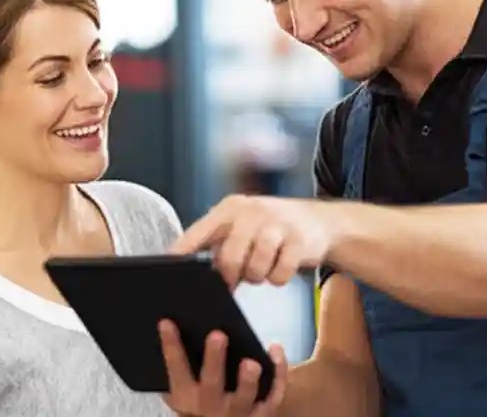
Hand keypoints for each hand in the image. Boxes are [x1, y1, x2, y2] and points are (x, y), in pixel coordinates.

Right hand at [160, 320, 287, 416]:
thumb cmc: (200, 408)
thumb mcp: (185, 393)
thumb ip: (181, 369)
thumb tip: (181, 326)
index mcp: (188, 397)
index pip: (176, 369)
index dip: (171, 346)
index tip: (166, 322)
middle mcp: (211, 406)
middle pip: (211, 383)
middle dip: (214, 360)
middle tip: (217, 336)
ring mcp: (238, 412)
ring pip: (244, 396)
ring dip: (248, 380)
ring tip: (252, 362)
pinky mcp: (263, 414)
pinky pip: (273, 394)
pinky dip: (278, 374)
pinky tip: (275, 350)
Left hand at [171, 195, 332, 287]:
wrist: (320, 220)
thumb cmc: (272, 228)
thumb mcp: (243, 225)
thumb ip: (220, 245)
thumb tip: (197, 277)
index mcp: (231, 208)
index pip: (199, 232)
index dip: (181, 252)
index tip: (166, 268)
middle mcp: (252, 212)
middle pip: (229, 259)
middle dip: (231, 276)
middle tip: (236, 279)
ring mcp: (277, 225)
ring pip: (255, 271)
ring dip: (257, 276)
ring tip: (263, 265)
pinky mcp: (299, 241)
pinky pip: (278, 276)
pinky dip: (278, 278)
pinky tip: (281, 265)